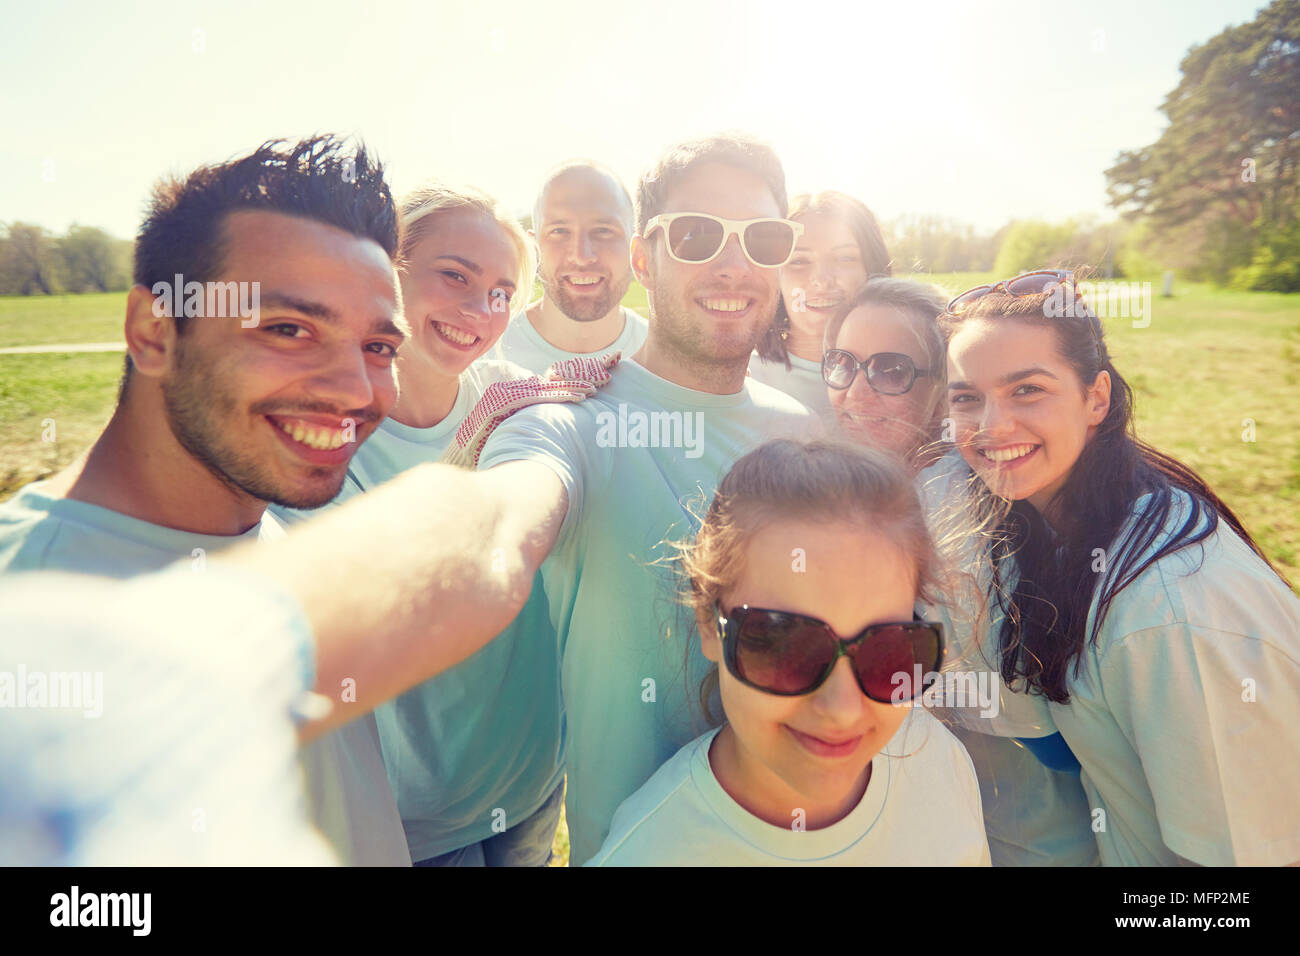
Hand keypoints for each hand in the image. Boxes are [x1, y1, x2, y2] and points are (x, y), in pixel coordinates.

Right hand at [438, 352, 619, 468]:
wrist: (456, 456)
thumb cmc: (481, 452)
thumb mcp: (507, 434)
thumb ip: (523, 425)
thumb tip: (544, 432)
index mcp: (509, 396)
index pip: (543, 387)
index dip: (567, 386)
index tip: (590, 387)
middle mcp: (506, 391)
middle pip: (547, 384)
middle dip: (574, 381)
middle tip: (601, 382)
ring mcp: (503, 394)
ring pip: (546, 388)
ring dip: (573, 387)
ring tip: (594, 389)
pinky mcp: (501, 401)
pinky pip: (538, 396)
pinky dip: (560, 395)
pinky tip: (579, 397)